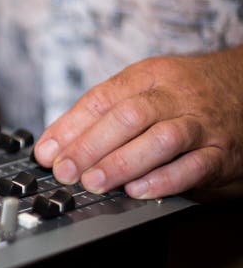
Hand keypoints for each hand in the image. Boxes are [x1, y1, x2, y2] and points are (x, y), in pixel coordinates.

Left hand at [34, 47, 242, 198]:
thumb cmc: (183, 95)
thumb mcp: (144, 89)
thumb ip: (100, 115)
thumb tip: (52, 146)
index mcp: (147, 77)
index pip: (102, 99)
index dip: (70, 127)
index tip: (46, 152)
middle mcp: (173, 97)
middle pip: (128, 117)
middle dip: (90, 147)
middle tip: (65, 171)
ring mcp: (199, 124)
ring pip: (160, 140)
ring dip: (122, 164)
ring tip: (95, 182)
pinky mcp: (221, 152)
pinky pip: (194, 166)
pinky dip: (164, 180)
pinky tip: (138, 191)